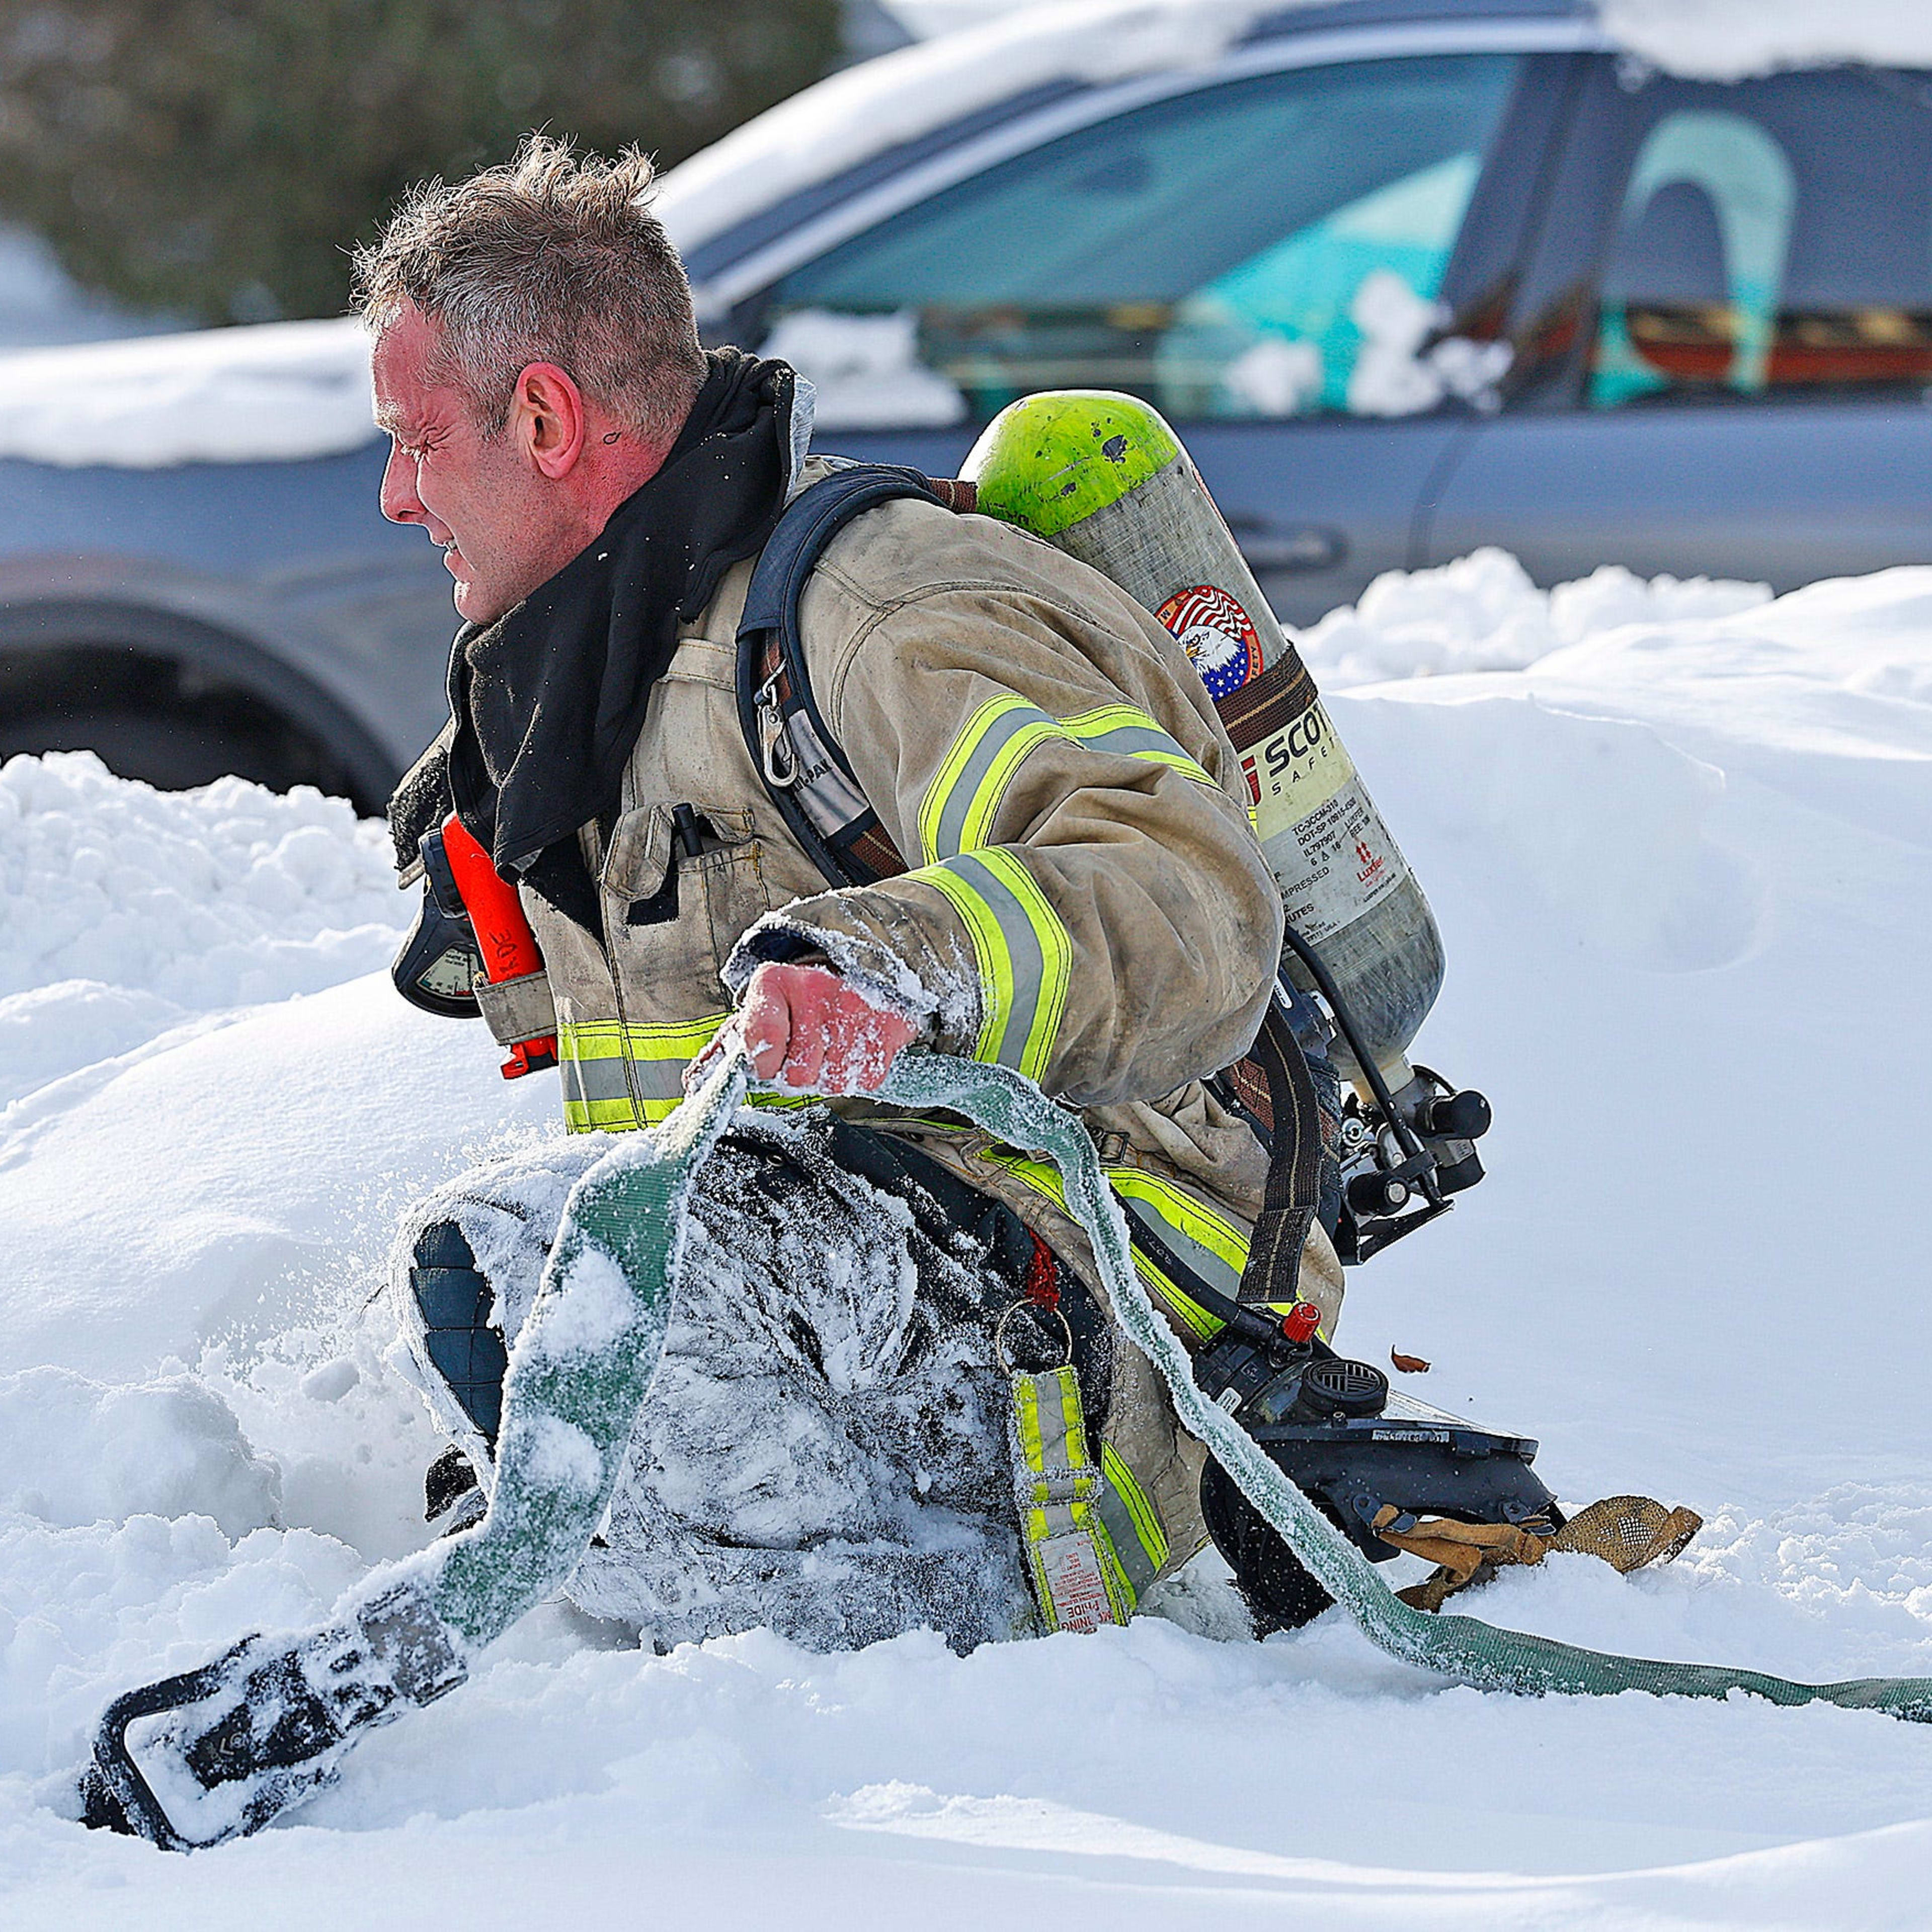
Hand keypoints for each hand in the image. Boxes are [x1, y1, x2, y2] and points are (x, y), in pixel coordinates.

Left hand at [691, 962, 917, 1095]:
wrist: (857, 968)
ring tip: (827, 1050)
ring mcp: (855, 1005)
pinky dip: (857, 1075)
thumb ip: (726, 1047)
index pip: (759, 1038)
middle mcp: (815, 988)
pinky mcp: (887, 1022)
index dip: (761, 1064)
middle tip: (801, 1055)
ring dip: (828, 1076)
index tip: (765, 1063)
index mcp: (773, 981)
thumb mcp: (759, 1009)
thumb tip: (695, 1083)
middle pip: (799, 1074)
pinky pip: (865, 1078)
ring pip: (833, 1080)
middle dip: (797, 1074)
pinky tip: (851, 1051)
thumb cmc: (799, 1000)